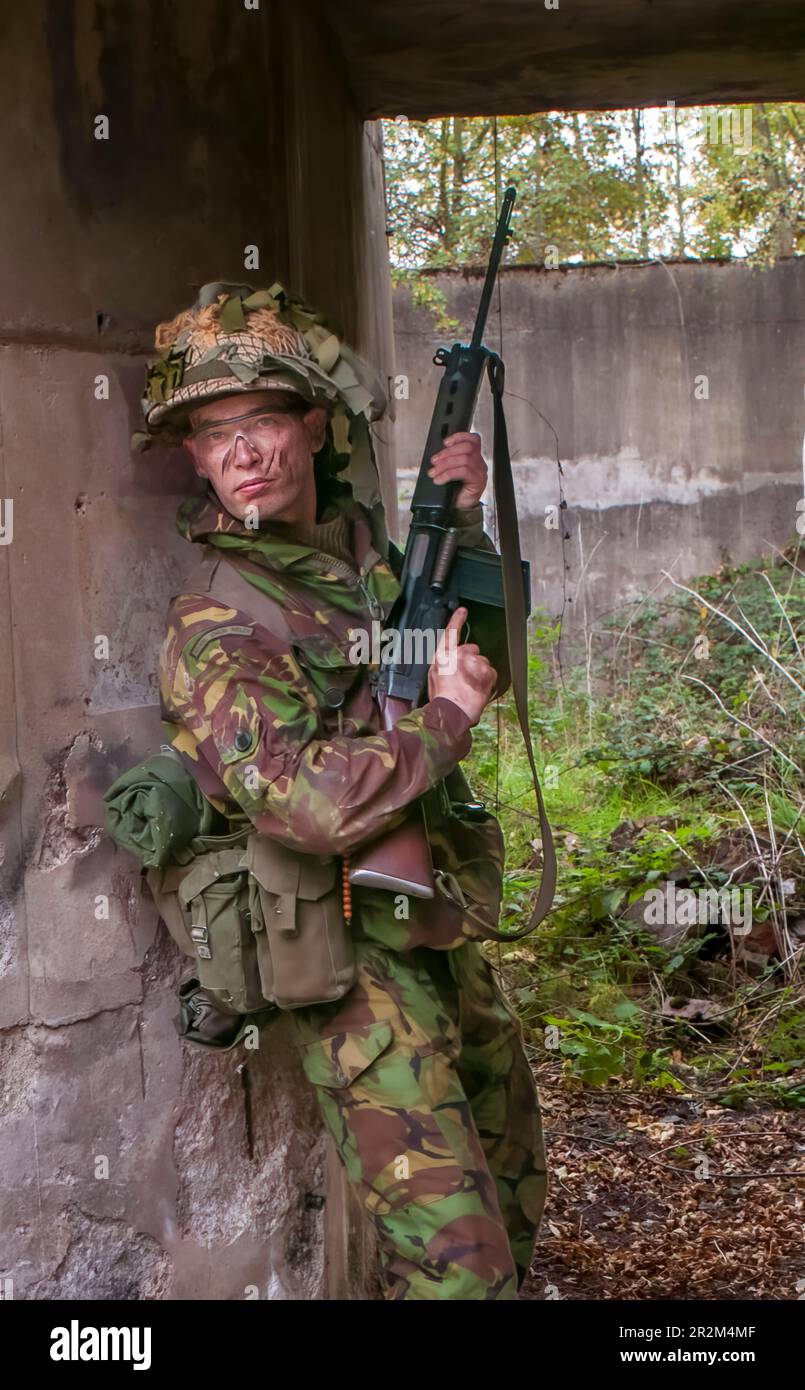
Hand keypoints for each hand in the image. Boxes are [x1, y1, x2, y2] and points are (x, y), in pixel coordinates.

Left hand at [428, 431, 486, 508]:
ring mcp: (480, 472)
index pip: (473, 440)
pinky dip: (448, 474)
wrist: (460, 509)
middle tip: (434, 461)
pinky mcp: (477, 481)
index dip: (459, 437)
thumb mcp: (450, 472)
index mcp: (474, 458)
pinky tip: (440, 479)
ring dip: (445, 464)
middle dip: (447, 452)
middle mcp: (479, 463)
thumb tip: (436, 456)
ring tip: (434, 472)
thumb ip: (448, 460)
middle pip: (467, 448)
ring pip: (464, 459)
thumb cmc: (455, 491)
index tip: (445, 442)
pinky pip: (463, 471)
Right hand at [428, 607, 496, 726]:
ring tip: (470, 687)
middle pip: (472, 649)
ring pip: (482, 662)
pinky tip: (477, 689)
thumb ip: (443, 663)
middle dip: (471, 659)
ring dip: (479, 672)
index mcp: (444, 655)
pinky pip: (491, 672)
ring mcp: (476, 662)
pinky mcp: (489, 671)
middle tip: (464, 677)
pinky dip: (487, 680)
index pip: (451, 632)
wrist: (452, 711)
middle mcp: (461, 654)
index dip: (457, 620)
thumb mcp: (433, 676)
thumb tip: (450, 662)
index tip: (463, 611)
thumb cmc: (441, 697)